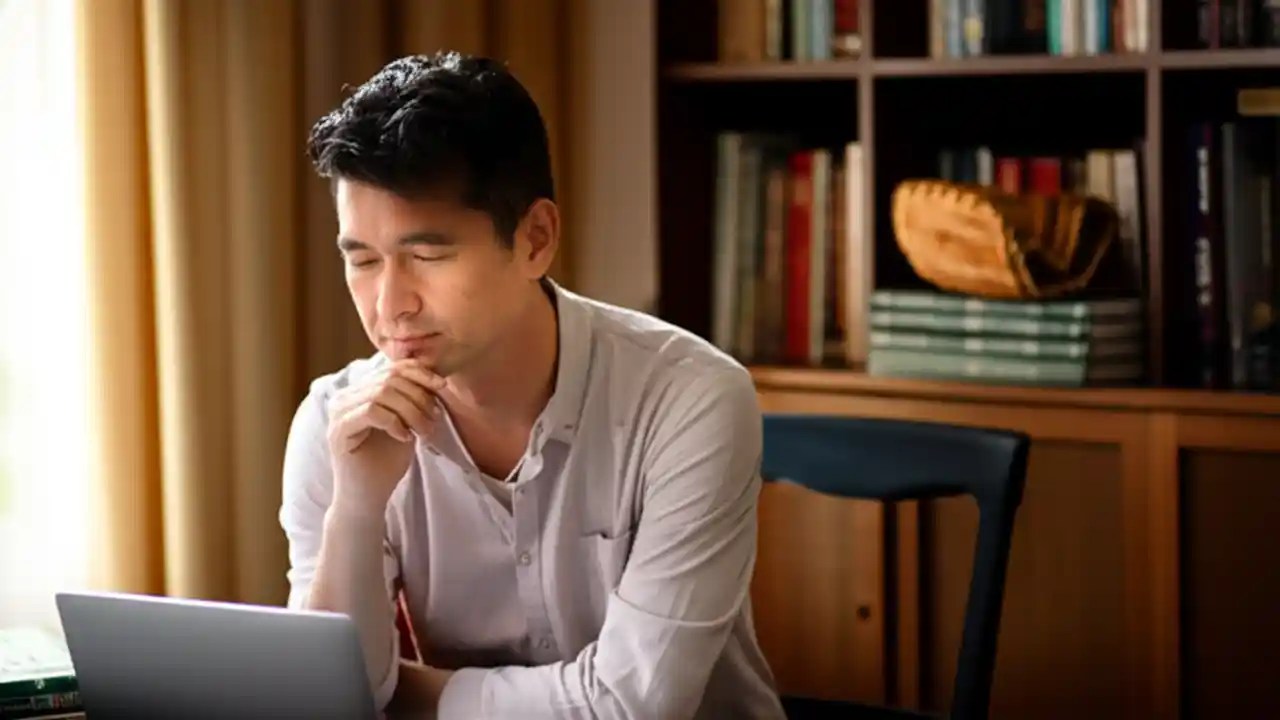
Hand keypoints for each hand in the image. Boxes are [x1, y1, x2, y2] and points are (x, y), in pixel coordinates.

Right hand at [326, 359, 445, 515]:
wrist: (368, 498)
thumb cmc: (387, 462)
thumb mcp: (407, 423)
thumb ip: (413, 400)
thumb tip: (435, 378)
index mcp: (360, 390)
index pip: (392, 368)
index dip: (420, 373)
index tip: (442, 387)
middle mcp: (345, 396)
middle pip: (389, 378)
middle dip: (419, 396)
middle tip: (434, 419)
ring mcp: (338, 412)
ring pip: (382, 393)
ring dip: (412, 412)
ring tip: (424, 432)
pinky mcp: (338, 430)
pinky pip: (372, 411)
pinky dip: (395, 422)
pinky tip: (406, 438)